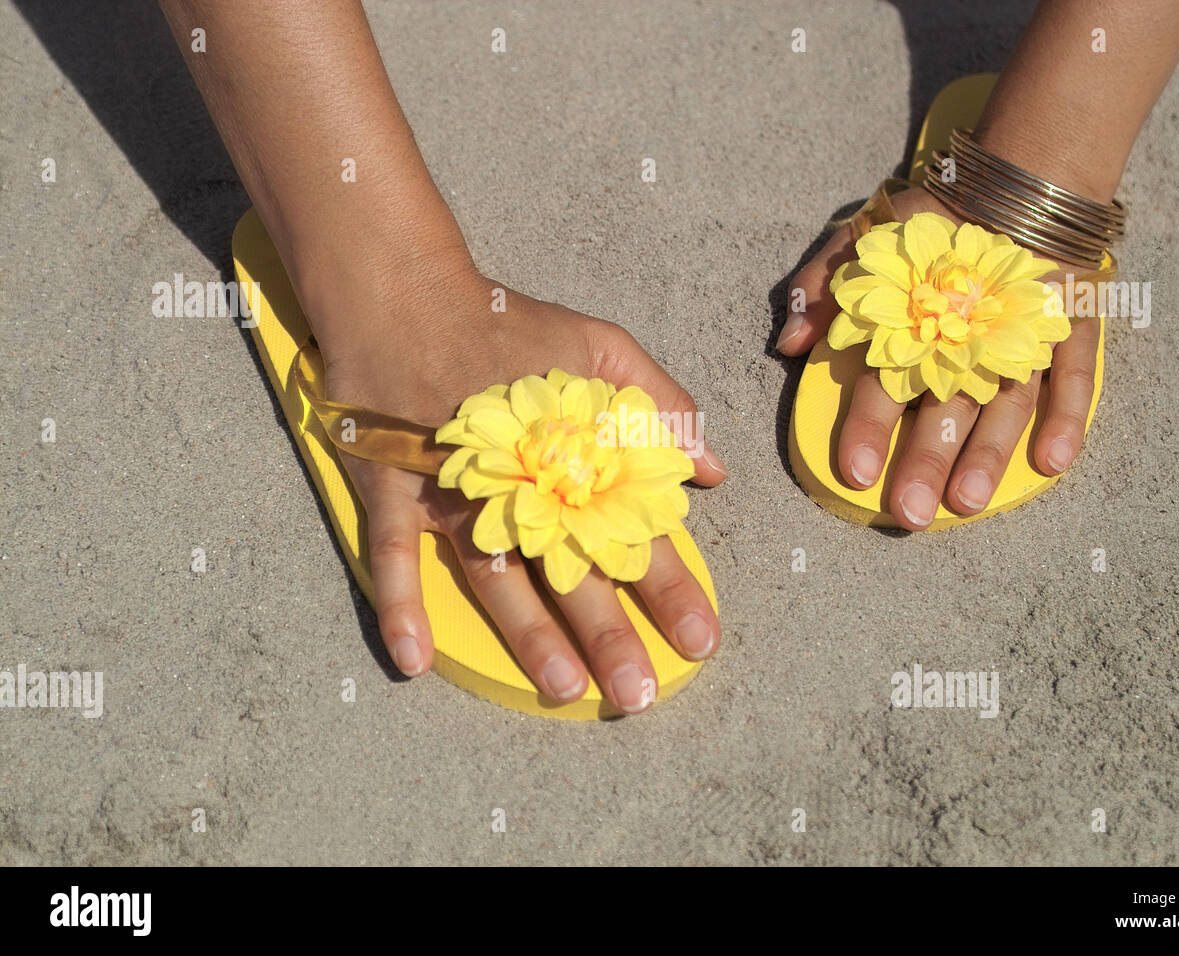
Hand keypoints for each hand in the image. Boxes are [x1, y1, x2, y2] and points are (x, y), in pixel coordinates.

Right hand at [317, 268, 726, 713]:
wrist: (406, 293)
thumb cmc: (508, 323)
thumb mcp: (599, 344)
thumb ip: (661, 404)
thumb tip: (714, 470)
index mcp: (571, 450)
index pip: (632, 528)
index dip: (670, 587)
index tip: (702, 640)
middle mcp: (516, 477)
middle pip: (569, 567)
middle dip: (608, 632)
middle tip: (638, 694)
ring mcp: (450, 486)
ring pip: (495, 572)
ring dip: (529, 633)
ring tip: (565, 689)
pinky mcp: (390, 485)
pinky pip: (390, 553)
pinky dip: (398, 603)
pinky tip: (413, 660)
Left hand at [776, 186, 1099, 529]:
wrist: (1017, 177)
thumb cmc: (926, 225)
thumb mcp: (862, 238)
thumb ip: (822, 286)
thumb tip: (788, 342)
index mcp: (913, 305)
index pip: (886, 371)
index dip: (870, 422)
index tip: (855, 472)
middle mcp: (970, 320)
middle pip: (946, 396)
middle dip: (926, 457)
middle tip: (908, 512)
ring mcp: (1027, 322)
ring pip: (1006, 395)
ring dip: (988, 451)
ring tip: (966, 503)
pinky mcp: (1073, 321)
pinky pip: (1073, 372)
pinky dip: (1067, 416)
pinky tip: (1051, 464)